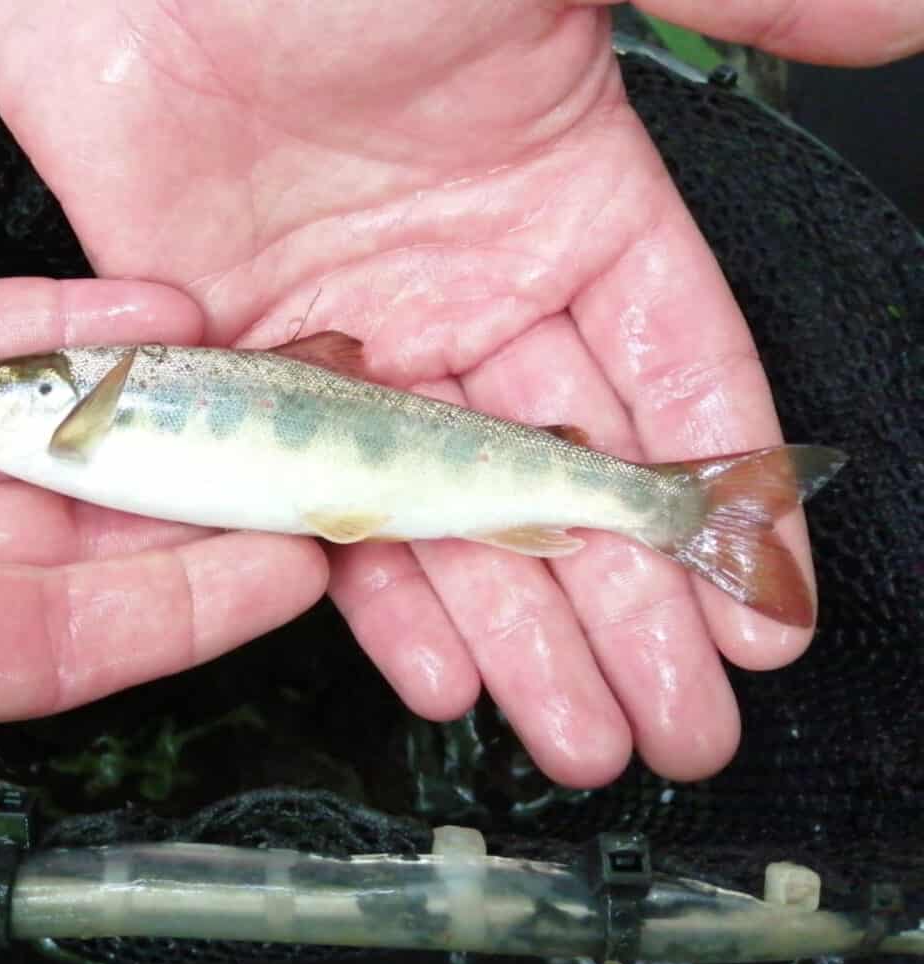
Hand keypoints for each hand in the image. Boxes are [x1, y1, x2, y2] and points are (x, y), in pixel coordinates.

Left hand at [0, 0, 923, 786]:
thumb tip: (893, 26)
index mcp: (566, 200)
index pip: (677, 373)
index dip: (720, 499)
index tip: (767, 607)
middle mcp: (470, 290)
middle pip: (570, 483)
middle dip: (635, 613)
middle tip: (687, 723)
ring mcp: (364, 345)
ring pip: (460, 521)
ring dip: (522, 638)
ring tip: (582, 739)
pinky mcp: (256, 381)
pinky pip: (329, 509)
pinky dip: (384, 596)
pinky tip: (442, 673)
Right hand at [0, 213, 326, 963]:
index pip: (41, 646)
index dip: (170, 608)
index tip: (289, 568)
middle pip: (63, 528)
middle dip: (191, 489)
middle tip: (319, 442)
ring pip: (25, 420)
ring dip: (139, 395)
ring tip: (261, 360)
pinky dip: (44, 312)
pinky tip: (141, 303)